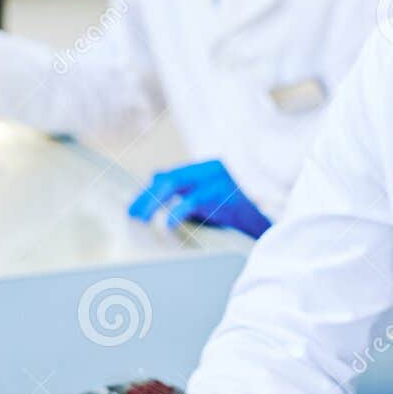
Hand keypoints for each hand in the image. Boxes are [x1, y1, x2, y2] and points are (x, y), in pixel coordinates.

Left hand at [127, 160, 271, 238]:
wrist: (260, 226)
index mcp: (205, 168)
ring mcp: (217, 179)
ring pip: (176, 184)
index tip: (132, 208)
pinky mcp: (223, 194)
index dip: (148, 192)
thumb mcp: (204, 200)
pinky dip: (176, 212)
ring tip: (142, 219)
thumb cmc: (231, 215)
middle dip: (148, 197)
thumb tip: (154, 177)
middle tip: (132, 215)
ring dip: (155, 202)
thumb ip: (183, 190)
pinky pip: (193, 201)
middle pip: (170, 179)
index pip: (169, 176)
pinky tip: (166, 224)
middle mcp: (211, 168)